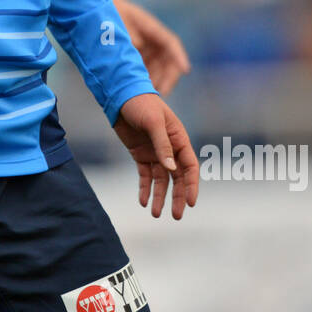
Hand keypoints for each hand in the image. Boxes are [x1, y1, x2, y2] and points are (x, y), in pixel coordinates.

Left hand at [109, 0, 190, 94]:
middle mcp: (153, 40)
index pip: (171, 42)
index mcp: (151, 28)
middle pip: (168, 61)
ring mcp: (148, 50)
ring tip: (147, 94)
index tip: (185, 70)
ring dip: (156, 81)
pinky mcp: (140, 58)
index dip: (179, 56)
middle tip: (159, 91)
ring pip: (159, 69)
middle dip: (167, 78)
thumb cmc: (111, 14)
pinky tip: (138, 90)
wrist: (98, 13)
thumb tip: (138, 45)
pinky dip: (146, 80)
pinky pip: (148, 71)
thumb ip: (128, 34)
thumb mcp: (118, 21)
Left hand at [113, 92, 198, 219]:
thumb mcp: (154, 122)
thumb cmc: (142, 104)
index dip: (191, 185)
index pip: (189, 167)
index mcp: (179, 140)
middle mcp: (170, 149)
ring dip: (159, 197)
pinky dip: (144, 188)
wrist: (121, 96)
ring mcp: (155, 153)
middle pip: (177, 178)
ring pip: (160, 180)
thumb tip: (171, 168)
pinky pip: (145, 175)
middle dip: (177, 197)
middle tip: (176, 216)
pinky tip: (142, 201)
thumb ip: (163, 145)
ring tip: (155, 213)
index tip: (190, 202)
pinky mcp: (140, 155)